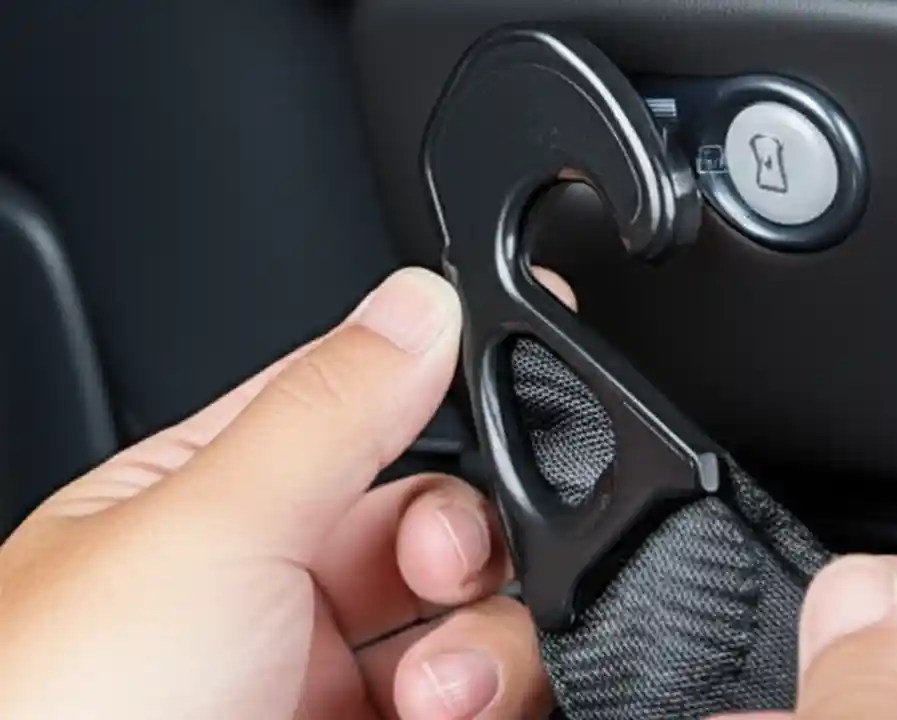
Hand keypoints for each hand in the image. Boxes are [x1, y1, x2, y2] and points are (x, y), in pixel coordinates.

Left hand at [0, 268, 558, 719]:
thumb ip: (329, 411)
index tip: (518, 389)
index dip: (440, 395)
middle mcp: (273, 596)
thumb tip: (420, 299)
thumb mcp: (202, 536)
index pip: (356, 410)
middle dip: (464, 546)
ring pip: (472, 626)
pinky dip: (501, 706)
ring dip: (485, 648)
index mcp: (208, 508)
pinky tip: (462, 717)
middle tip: (441, 575)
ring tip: (436, 694)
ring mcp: (326, 690)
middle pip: (435, 525)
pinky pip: (482, 710)